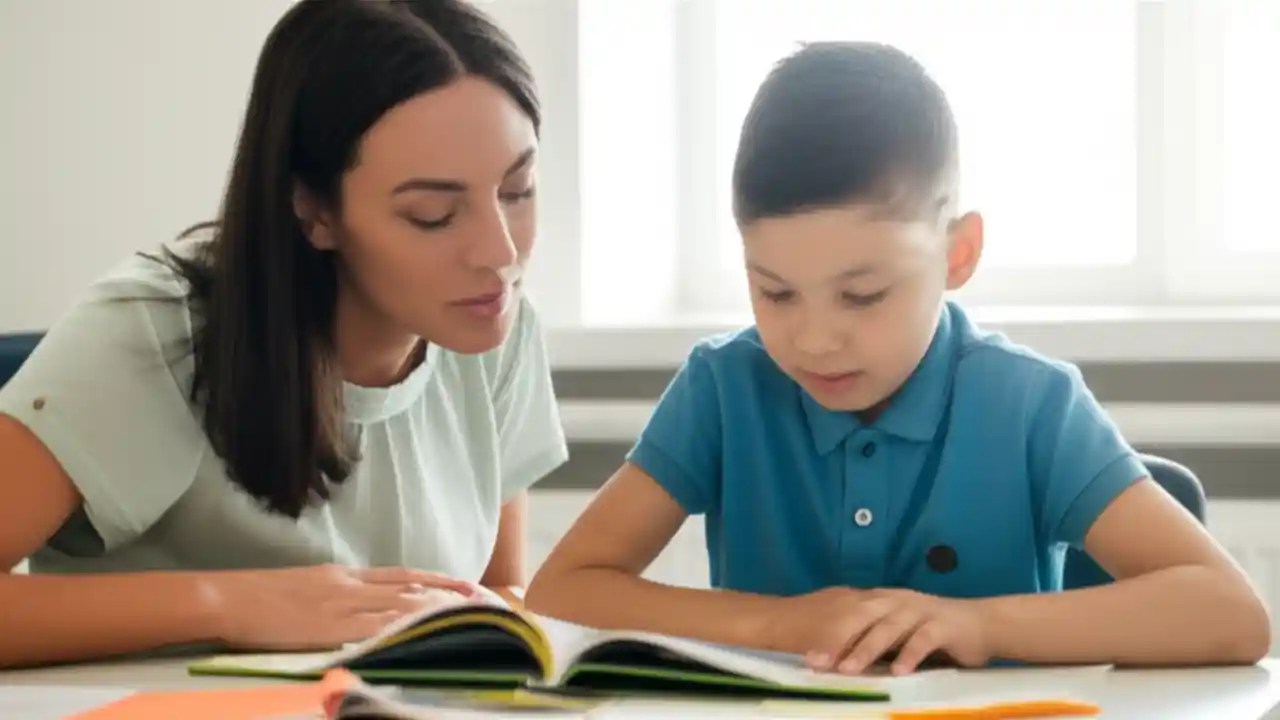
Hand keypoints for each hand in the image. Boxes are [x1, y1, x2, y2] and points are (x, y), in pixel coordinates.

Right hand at [201, 564, 481, 650]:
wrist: (229, 598)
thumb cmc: (259, 597)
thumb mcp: (307, 586)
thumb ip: (336, 594)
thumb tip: (358, 605)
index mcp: (344, 575)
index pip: (402, 575)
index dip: (436, 579)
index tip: (465, 583)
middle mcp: (351, 586)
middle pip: (411, 587)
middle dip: (450, 593)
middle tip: (484, 599)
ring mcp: (343, 606)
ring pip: (401, 604)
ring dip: (438, 608)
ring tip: (470, 614)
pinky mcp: (331, 627)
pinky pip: (377, 626)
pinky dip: (405, 626)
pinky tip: (428, 629)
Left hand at [768, 587, 991, 675]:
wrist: (984, 624)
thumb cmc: (934, 633)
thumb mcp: (899, 635)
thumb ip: (874, 643)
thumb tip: (838, 664)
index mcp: (882, 603)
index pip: (848, 618)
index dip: (827, 637)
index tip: (806, 658)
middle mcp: (897, 602)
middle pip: (861, 619)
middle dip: (838, 641)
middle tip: (818, 663)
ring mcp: (920, 611)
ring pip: (888, 628)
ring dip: (867, 649)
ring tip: (848, 670)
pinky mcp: (943, 624)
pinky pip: (923, 639)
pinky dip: (909, 654)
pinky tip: (898, 672)